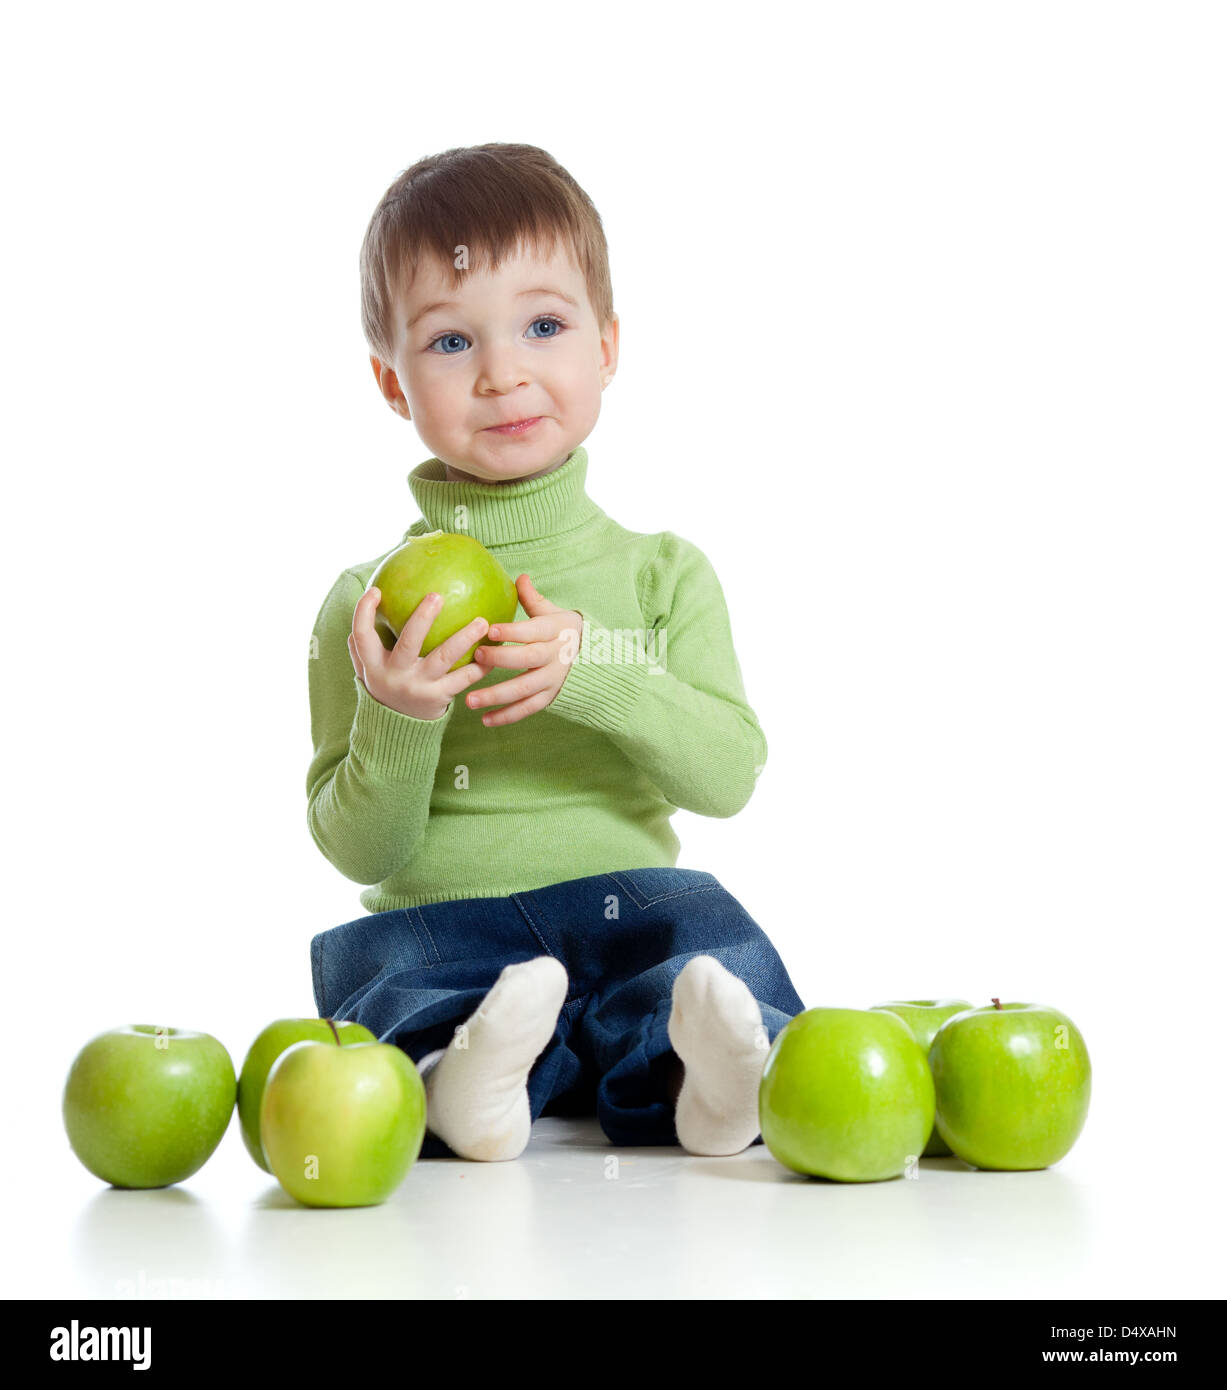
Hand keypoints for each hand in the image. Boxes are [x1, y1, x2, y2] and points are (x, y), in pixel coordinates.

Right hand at [348, 587, 488, 720]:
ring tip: (482, 621)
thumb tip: (368, 603)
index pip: (362, 636)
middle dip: (422, 618)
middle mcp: (395, 675)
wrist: (398, 730)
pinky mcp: (440, 697)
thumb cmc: (386, 686)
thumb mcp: (368, 669)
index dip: (363, 612)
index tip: (375, 590)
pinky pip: (463, 678)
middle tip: (437, 595)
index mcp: (373, 664)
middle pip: (408, 643)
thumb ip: (363, 643)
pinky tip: (493, 650)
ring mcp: (419, 687)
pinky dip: (480, 665)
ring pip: (443, 658)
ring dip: (464, 638)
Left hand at [465, 575, 582, 726]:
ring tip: (469, 700)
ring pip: (525, 689)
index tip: (490, 629)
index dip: (513, 631)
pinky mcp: (549, 697)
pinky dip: (507, 716)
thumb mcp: (553, 612)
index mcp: (554, 631)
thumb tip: (519, 577)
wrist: (596, 659)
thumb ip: (533, 598)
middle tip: (476, 657)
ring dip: (497, 695)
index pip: (533, 630)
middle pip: (528, 659)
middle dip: (501, 659)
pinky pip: (528, 709)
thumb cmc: (563, 631)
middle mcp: (555, 656)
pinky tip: (485, 720)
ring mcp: (552, 679)